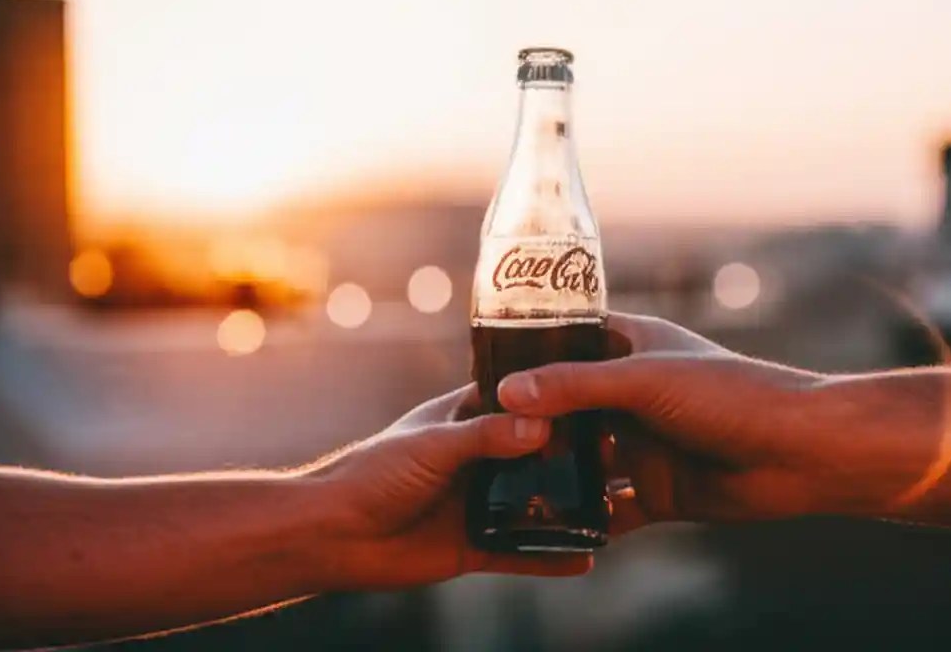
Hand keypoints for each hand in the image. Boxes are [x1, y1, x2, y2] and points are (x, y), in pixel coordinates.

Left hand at [304, 385, 591, 589]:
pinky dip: (550, 556)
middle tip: (618, 453)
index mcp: (462, 420)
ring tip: (613, 505)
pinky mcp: (472, 544)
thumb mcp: (434, 445)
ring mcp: (476, 502)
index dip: (551, 397)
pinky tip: (585, 558)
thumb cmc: (373, 473)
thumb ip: (486, 437)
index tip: (596, 392)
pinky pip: (520, 552)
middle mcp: (475, 459)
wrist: (331, 534)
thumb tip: (541, 428)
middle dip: (569, 455)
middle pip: (533, 453)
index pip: (516, 399)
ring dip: (565, 507)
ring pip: (532, 503)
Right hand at [499, 313, 917, 531]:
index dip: (527, 356)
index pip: (567, 343)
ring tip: (497, 486)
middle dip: (531, 424)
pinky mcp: (659, 489)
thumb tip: (506, 394)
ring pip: (585, 460)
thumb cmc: (733, 394)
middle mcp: (635, 393)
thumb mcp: (645, 380)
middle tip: (474, 438)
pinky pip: (612, 508)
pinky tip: (546, 527)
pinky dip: (585, 518)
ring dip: (552, 474)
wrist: (803, 453)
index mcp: (634, 347)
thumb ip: (575, 386)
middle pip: (568, 408)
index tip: (477, 371)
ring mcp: (645, 443)